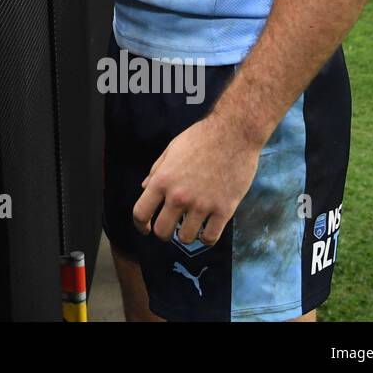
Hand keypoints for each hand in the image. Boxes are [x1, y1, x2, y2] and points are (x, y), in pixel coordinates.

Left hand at [132, 114, 261, 246]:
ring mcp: (202, 205)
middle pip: (162, 231)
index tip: (145, 228)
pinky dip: (206, 238)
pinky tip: (207, 230)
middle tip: (171, 228)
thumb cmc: (200, 137)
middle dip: (163, 233)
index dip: (140, 225)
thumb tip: (144, 187)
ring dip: (186, 236)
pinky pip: (210, 237)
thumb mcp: (171, 150)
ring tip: (190, 227)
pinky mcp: (224, 210)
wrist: (233, 133)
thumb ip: (156, 170)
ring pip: (186, 238)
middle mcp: (179, 196)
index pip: (141, 212)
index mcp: (162, 180)